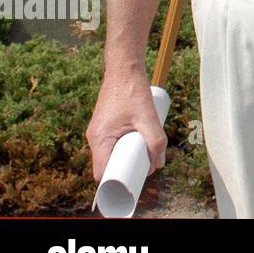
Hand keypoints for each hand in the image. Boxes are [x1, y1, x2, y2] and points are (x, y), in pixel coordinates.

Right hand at [88, 66, 166, 184]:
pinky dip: (124, 148)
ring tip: (145, 157)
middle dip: (124, 171)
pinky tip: (139, 145)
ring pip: (110, 154)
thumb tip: (159, 165)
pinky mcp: (105, 125)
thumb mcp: (148, 117)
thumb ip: (156, 140)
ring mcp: (99, 131)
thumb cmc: (133, 90)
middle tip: (144, 171)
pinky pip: (112, 144)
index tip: (132, 185)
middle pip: (106, 165)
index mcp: (99, 139)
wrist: (124, 67)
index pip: (101, 173)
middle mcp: (94, 137)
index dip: (115, 183)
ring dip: (126, 158)